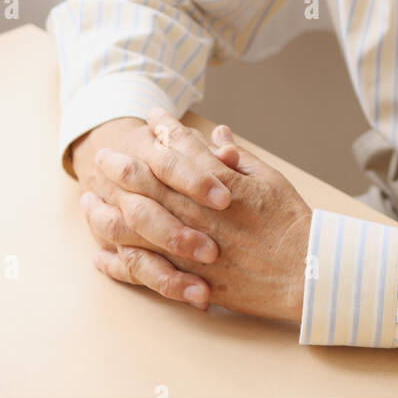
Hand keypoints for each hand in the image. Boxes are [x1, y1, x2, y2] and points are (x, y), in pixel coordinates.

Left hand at [91, 109, 312, 323]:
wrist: (308, 273)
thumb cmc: (292, 223)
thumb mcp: (270, 179)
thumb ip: (238, 158)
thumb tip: (217, 137)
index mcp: (219, 185)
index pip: (182, 149)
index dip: (164, 129)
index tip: (151, 117)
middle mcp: (198, 215)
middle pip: (148, 185)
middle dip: (122, 165)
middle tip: (104, 153)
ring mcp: (191, 250)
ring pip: (136, 229)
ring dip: (108, 212)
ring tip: (90, 201)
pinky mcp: (191, 280)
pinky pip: (145, 273)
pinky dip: (119, 264)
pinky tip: (102, 255)